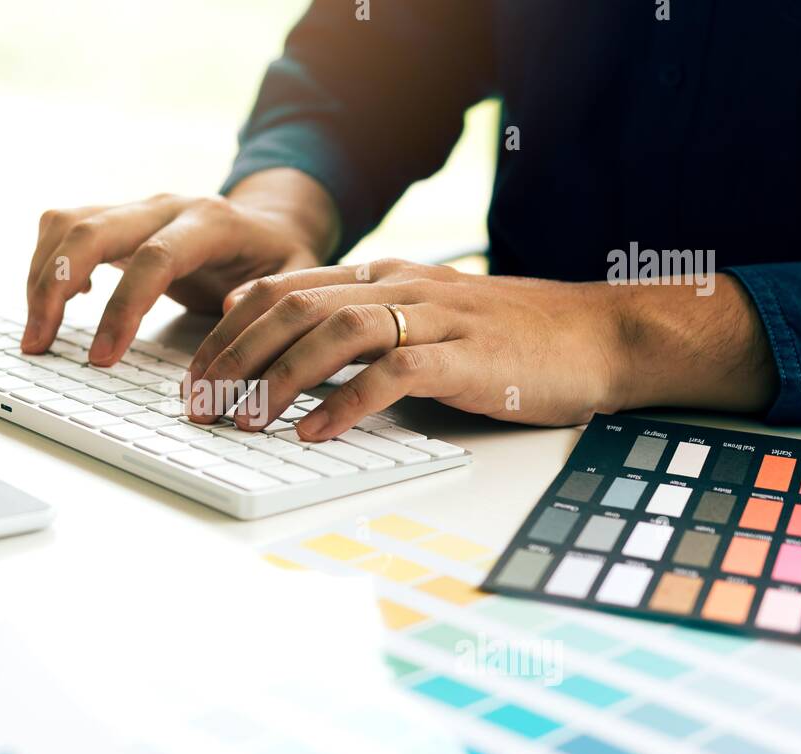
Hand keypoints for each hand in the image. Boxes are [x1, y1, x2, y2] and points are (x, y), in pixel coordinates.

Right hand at [23, 170, 340, 364]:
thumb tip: (230, 306)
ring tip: (36, 335)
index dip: (122, 307)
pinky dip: (48, 263)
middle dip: (54, 288)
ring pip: (66, 224)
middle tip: (39, 345)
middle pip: (92, 231)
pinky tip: (60, 304)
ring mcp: (136, 207)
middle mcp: (165, 205)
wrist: (270, 224)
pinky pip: (63, 228)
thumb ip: (273, 295)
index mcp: (211, 221)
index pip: (153, 258)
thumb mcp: (297, 279)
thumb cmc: (280, 261)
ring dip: (40, 278)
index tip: (103, 357)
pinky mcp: (116, 218)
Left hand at [185, 259, 776, 437]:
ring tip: (246, 419)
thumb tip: (283, 343)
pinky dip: (345, 403)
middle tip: (200, 401)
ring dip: (279, 378)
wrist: (603, 335)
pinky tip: (314, 432)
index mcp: (385, 275)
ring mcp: (437, 317)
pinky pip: (393, 373)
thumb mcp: (425, 318)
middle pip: (295, 305)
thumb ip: (361, 322)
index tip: (197, 371)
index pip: (285, 287)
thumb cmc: (510, 338)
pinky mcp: (468, 357)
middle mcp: (402, 286)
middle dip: (235, 354)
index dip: (231, 328)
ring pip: (334, 332)